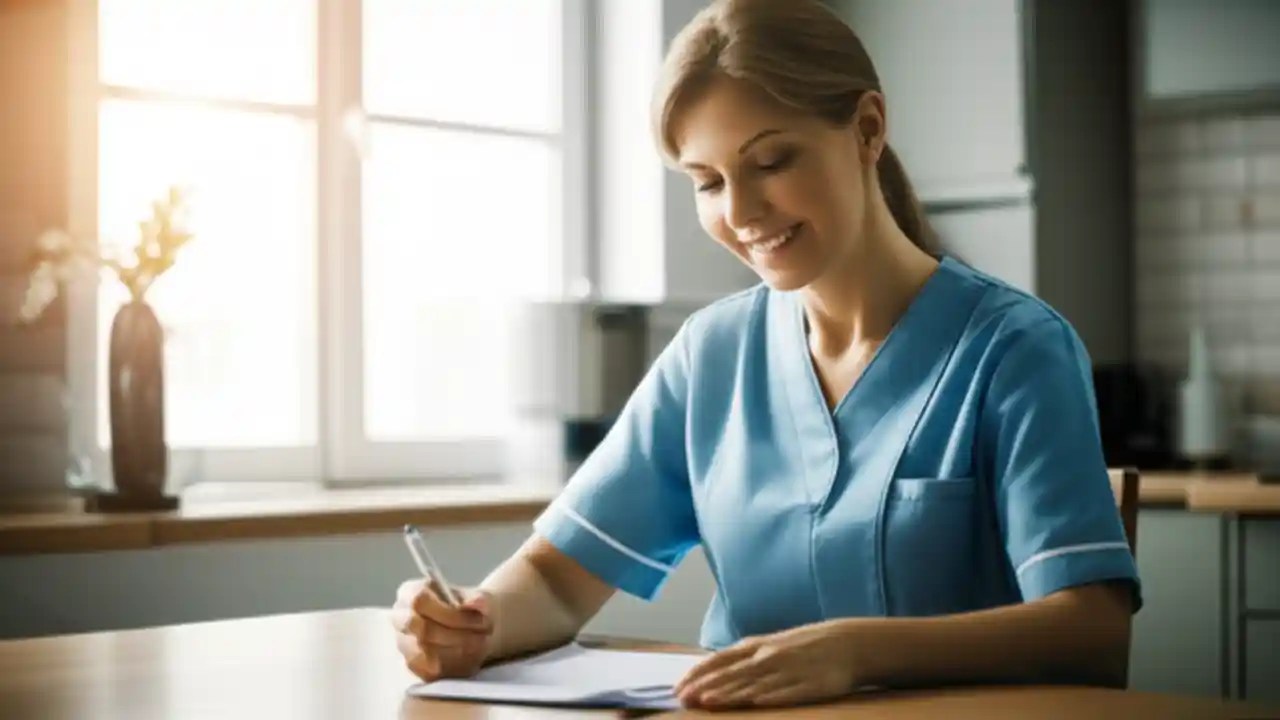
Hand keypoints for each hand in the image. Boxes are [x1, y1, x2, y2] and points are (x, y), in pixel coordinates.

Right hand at [391, 578, 493, 681]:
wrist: (470, 627)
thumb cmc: (467, 608)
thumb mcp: (476, 597)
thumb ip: (477, 599)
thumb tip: (477, 603)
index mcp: (410, 594)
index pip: (419, 602)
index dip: (449, 613)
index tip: (480, 619)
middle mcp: (401, 619)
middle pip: (423, 631)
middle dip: (460, 634)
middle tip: (486, 634)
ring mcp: (404, 645)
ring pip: (427, 653)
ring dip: (461, 650)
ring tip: (483, 644)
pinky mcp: (414, 667)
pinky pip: (432, 671)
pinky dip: (456, 665)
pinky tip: (473, 657)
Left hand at [674, 620, 865, 708]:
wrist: (847, 644)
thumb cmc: (803, 648)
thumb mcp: (771, 646)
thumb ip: (745, 658)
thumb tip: (715, 673)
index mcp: (756, 646)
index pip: (719, 660)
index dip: (697, 674)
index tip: (678, 688)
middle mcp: (768, 656)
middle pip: (731, 673)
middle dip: (706, 687)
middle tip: (683, 700)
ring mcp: (787, 671)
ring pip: (753, 684)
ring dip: (729, 694)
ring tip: (708, 702)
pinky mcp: (808, 685)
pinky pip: (785, 692)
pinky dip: (768, 697)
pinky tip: (754, 703)